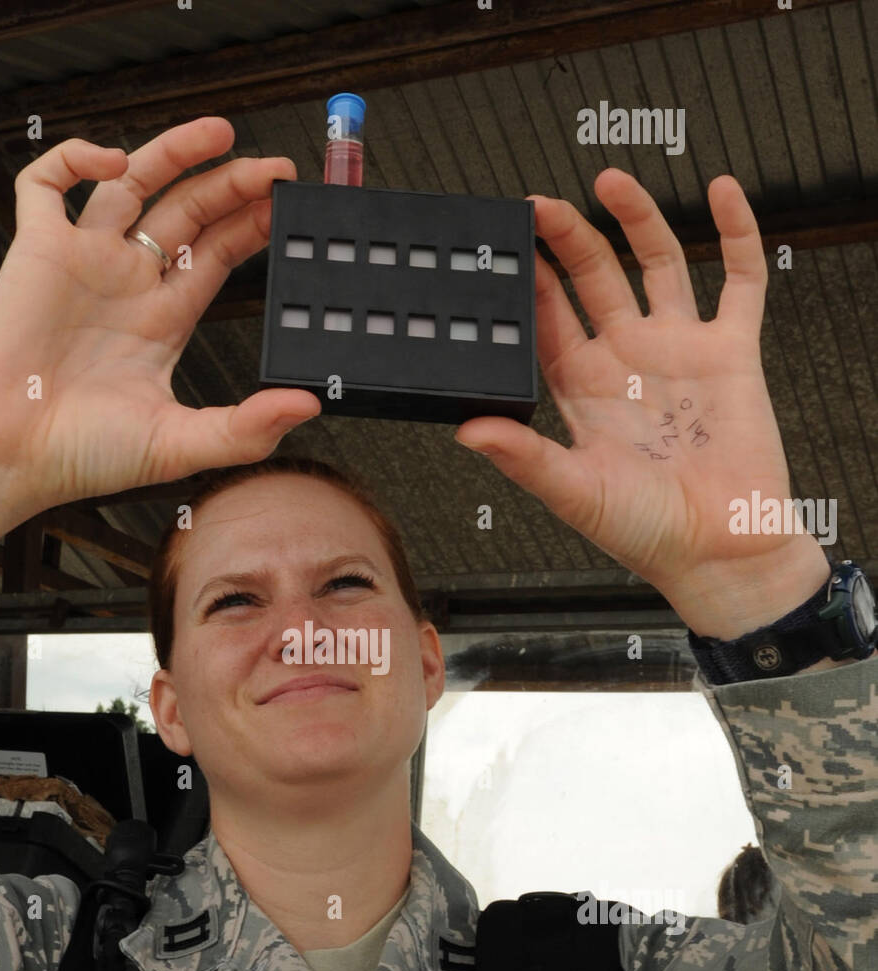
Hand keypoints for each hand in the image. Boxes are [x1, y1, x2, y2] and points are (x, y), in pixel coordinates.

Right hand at [0, 117, 319, 520]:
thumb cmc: (80, 457)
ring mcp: (82, 262)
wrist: (5, 457)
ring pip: (130, 184)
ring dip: (173, 152)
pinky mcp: (35, 251)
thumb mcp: (178, 444)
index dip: (251, 227)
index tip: (287, 208)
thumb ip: (245, 428)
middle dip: (231, 185)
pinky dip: (74, 158)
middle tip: (276, 170)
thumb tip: (308, 406)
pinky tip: (113, 160)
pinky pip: (45, 183)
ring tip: (221, 134)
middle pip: (187, 212)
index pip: (217, 255)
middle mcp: (126, 285)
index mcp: (161, 322)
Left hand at [455, 171, 825, 628]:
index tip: (501, 244)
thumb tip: (468, 430)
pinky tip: (722, 191)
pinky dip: (736, 232)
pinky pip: (739, 279)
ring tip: (608, 180)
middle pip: (593, 279)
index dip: (526, 281)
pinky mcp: (731, 350)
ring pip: (657, 264)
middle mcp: (628, 360)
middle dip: (567, 239)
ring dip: (635, 220)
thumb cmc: (648, 533)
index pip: (547, 320)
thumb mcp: (575, 492)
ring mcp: (679, 349)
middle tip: (538, 204)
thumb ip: (525, 457)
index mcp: (584, 390)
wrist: (721, 552)